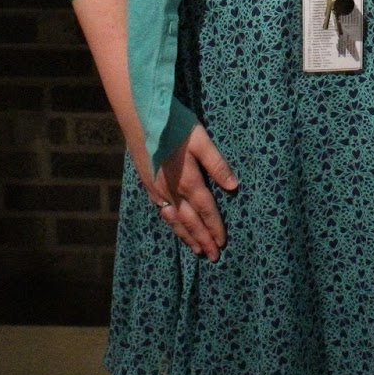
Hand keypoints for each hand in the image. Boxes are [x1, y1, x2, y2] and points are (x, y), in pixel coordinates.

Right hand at [147, 124, 237, 260]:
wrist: (139, 117)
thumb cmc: (174, 125)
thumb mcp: (201, 141)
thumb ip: (217, 164)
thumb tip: (234, 186)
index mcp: (189, 181)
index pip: (206, 211)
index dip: (215, 227)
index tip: (222, 243)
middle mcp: (172, 191)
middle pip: (190, 221)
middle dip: (202, 240)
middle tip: (213, 257)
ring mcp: (157, 189)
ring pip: (174, 220)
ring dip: (186, 236)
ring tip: (196, 249)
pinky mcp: (147, 183)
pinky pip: (161, 210)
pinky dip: (170, 223)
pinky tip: (173, 224)